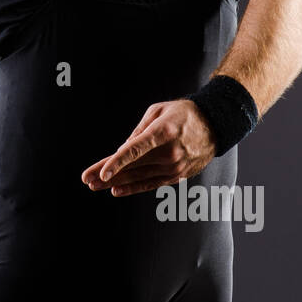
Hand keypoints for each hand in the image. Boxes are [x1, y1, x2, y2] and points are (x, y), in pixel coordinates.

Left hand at [81, 99, 216, 196]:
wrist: (215, 125)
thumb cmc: (183, 114)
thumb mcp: (158, 111)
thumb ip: (139, 130)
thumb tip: (122, 149)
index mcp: (162, 132)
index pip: (135, 150)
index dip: (117, 162)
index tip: (102, 172)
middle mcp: (169, 153)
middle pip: (132, 167)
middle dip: (107, 174)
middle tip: (87, 179)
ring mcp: (174, 167)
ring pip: (139, 177)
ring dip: (115, 182)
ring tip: (94, 185)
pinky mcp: (177, 176)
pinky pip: (151, 184)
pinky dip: (133, 188)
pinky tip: (116, 190)